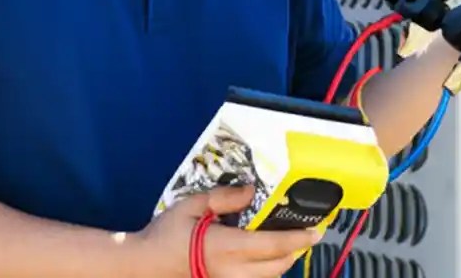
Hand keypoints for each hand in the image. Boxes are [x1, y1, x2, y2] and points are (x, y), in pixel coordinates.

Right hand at [131, 184, 321, 277]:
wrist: (143, 266)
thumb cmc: (165, 234)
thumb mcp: (192, 206)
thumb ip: (224, 198)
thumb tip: (251, 190)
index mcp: (226, 248)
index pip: (274, 246)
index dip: (300, 239)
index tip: (316, 231)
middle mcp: (232, 271)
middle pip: (278, 267)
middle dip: (295, 251)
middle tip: (303, 234)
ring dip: (280, 263)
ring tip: (284, 244)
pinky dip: (264, 272)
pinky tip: (260, 258)